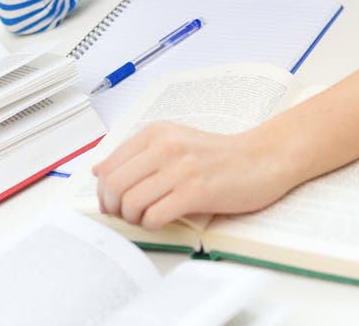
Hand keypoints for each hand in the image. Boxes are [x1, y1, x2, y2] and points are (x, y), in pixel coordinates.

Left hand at [92, 120, 295, 230]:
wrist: (260, 158)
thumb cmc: (217, 155)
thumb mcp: (173, 142)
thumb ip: (136, 155)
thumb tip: (98, 170)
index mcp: (155, 133)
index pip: (108, 166)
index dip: (103, 192)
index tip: (112, 203)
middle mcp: (164, 146)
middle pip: (114, 185)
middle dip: (113, 208)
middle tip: (126, 216)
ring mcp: (180, 168)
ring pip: (131, 202)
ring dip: (133, 219)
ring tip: (147, 218)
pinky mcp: (196, 191)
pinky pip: (155, 216)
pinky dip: (152, 225)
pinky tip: (162, 221)